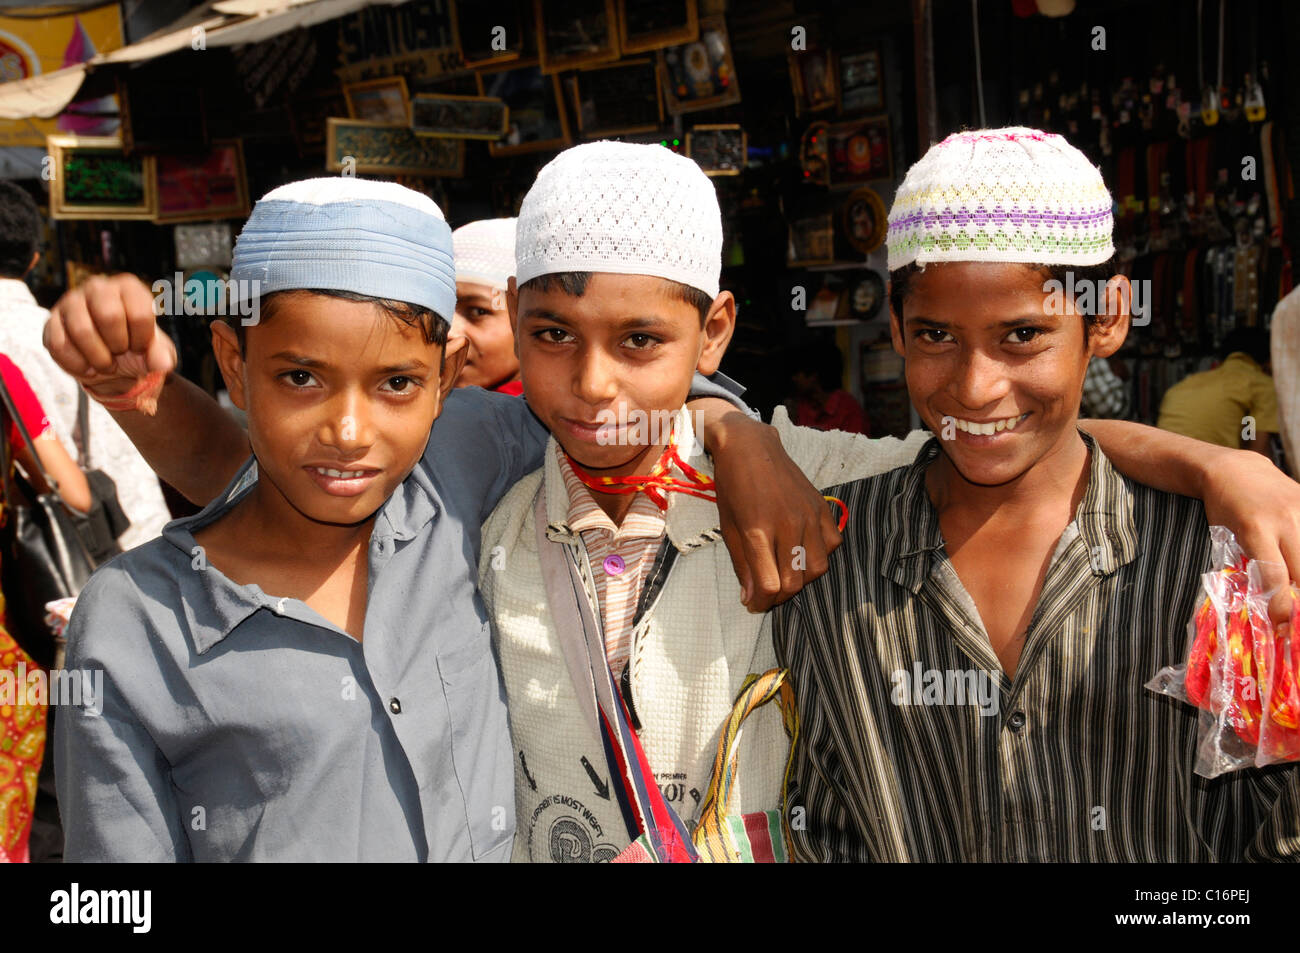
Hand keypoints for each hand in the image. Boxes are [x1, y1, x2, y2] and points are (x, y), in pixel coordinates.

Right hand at [43, 274, 174, 409]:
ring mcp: (71, 302)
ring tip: (106, 364)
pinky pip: (59, 345)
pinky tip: (88, 367)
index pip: (140, 313)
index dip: (142, 340)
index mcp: (129, 287)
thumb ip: (162, 356)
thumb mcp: (156, 353)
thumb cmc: (136, 347)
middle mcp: (98, 287)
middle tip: (120, 353)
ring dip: (98, 358)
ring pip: (82, 331)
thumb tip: (163, 363)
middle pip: (109, 316)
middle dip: (118, 346)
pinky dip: (78, 365)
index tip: (140, 348)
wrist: (110, 360)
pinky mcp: (51, 321)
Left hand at [696, 402, 842, 611]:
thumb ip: (742, 565)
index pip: (769, 585)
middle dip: (779, 596)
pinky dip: (820, 555)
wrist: (750, 448)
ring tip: (785, 573)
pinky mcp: (821, 506)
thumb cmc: (732, 486)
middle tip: (767, 593)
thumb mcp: (728, 527)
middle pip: (795, 582)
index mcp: (758, 529)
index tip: (754, 604)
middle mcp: (787, 524)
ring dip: (801, 579)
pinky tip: (803, 551)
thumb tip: (751, 597)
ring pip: (817, 568)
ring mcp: (809, 514)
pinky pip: (832, 544)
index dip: (761, 602)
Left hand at [1200, 448, 1299, 625]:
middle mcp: (1284, 519)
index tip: (1281, 625)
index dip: (1281, 607)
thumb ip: (1251, 567)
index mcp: (1255, 530)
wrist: (1234, 470)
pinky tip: (1297, 561)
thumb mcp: (1226, 539)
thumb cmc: (1224, 510)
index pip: (1277, 577)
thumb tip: (1270, 606)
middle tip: (1293, 613)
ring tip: (1296, 590)